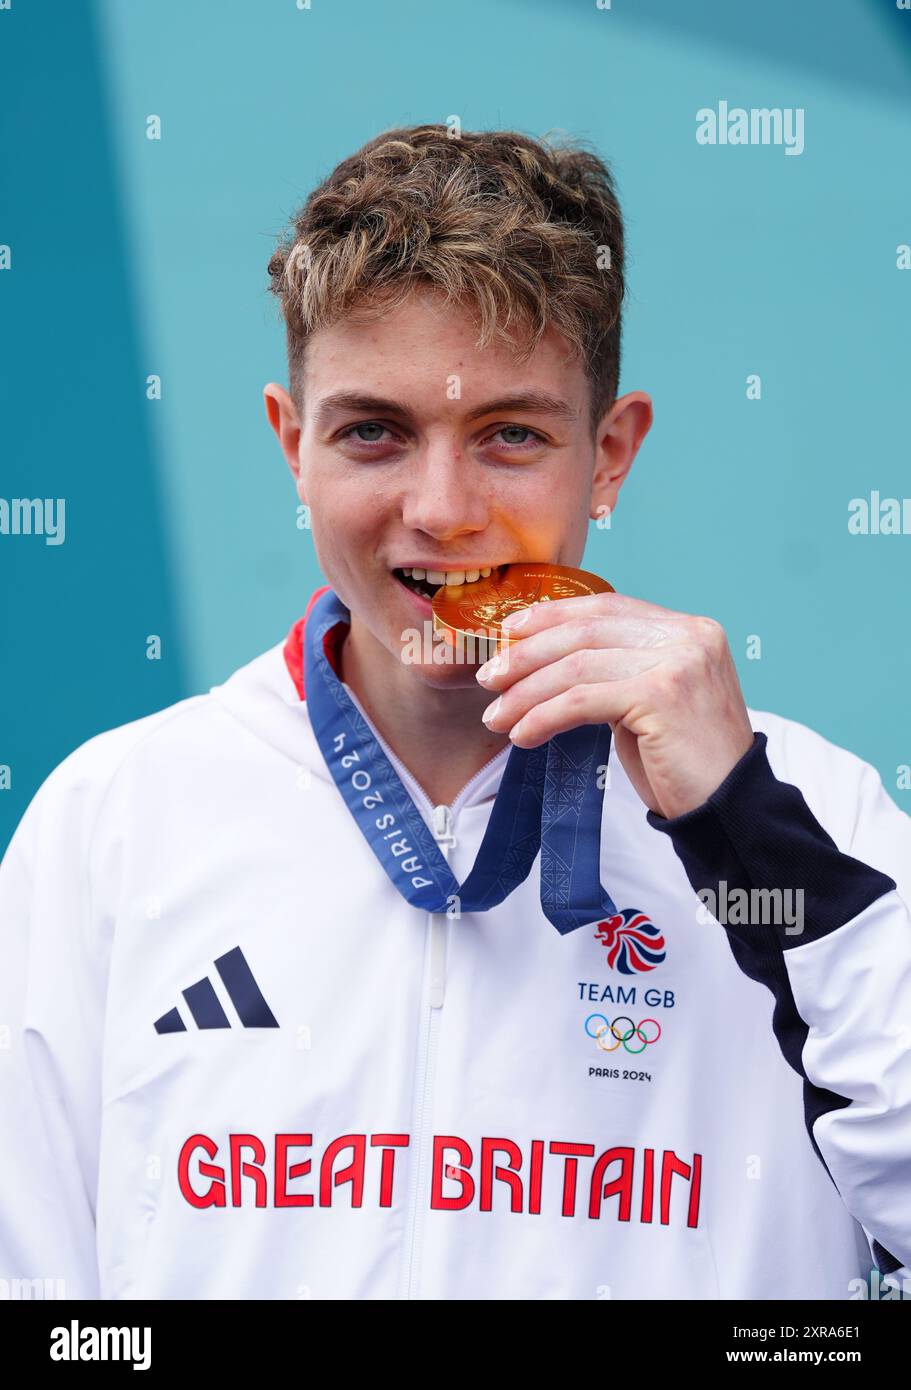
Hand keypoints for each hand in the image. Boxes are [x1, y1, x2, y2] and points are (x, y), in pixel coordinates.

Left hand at [474, 590, 754, 819]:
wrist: (730, 810)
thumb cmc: (685, 763)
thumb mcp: (652, 701)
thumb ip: (618, 669)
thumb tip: (546, 658)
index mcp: (688, 629)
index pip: (606, 606)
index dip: (552, 615)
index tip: (509, 633)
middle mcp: (687, 636)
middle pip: (585, 632)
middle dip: (527, 654)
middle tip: (489, 679)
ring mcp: (678, 662)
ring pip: (576, 667)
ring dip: (526, 692)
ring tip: (497, 716)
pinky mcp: (662, 695)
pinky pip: (580, 701)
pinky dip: (542, 717)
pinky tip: (523, 735)